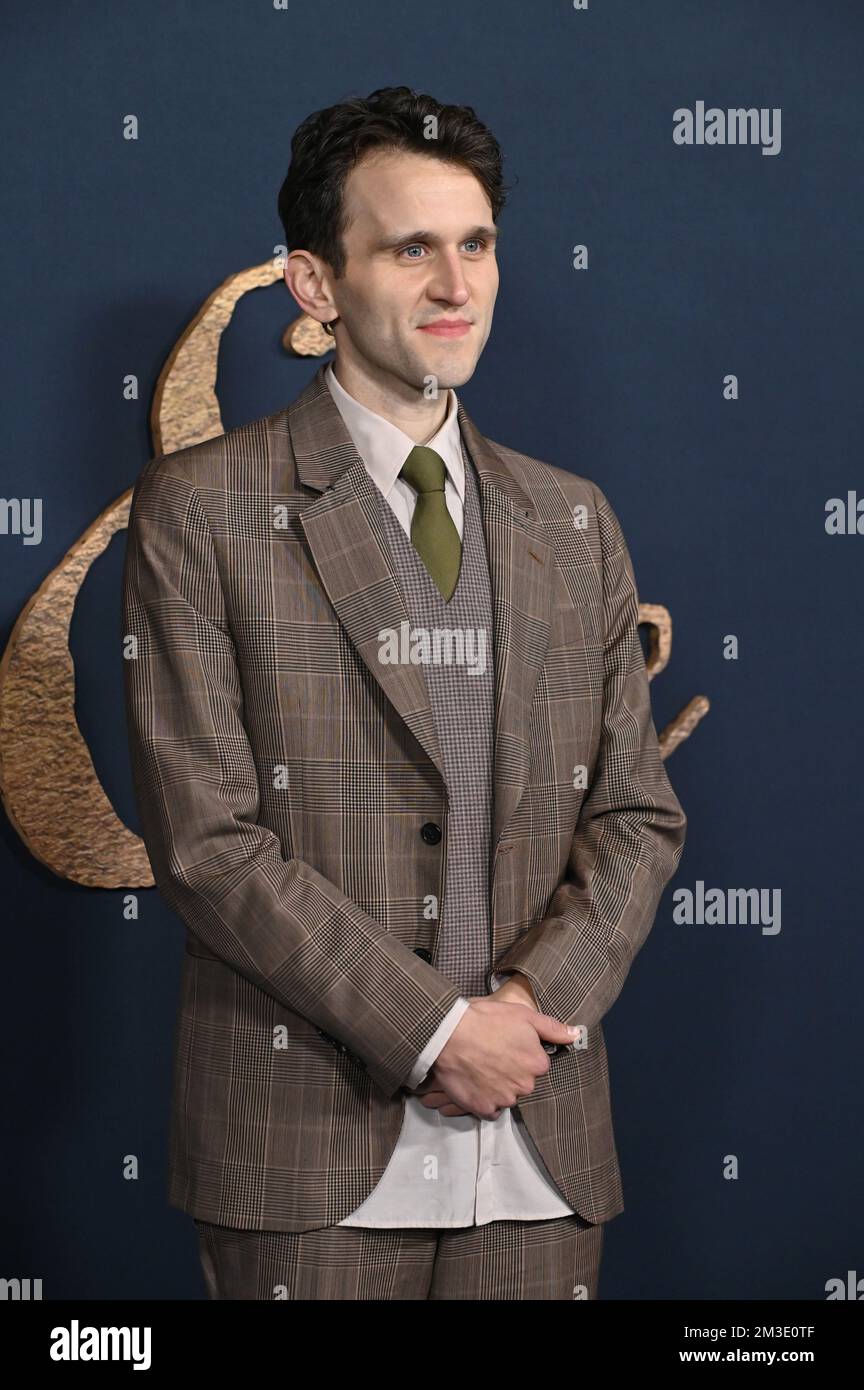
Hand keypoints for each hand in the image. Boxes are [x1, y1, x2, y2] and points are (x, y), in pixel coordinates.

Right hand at [414, 977, 573, 1119]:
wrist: (449, 1034)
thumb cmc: (486, 1020)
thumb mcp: (523, 1015)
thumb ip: (552, 1028)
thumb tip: (575, 1034)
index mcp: (537, 1064)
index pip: (536, 1065)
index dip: (522, 1055)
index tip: (507, 1046)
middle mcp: (525, 1085)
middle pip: (522, 1082)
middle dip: (511, 1072)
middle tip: (492, 1056)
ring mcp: (504, 1099)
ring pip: (507, 1096)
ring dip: (498, 1087)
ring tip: (481, 1068)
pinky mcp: (484, 1108)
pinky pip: (490, 1110)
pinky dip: (485, 1100)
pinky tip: (476, 1083)